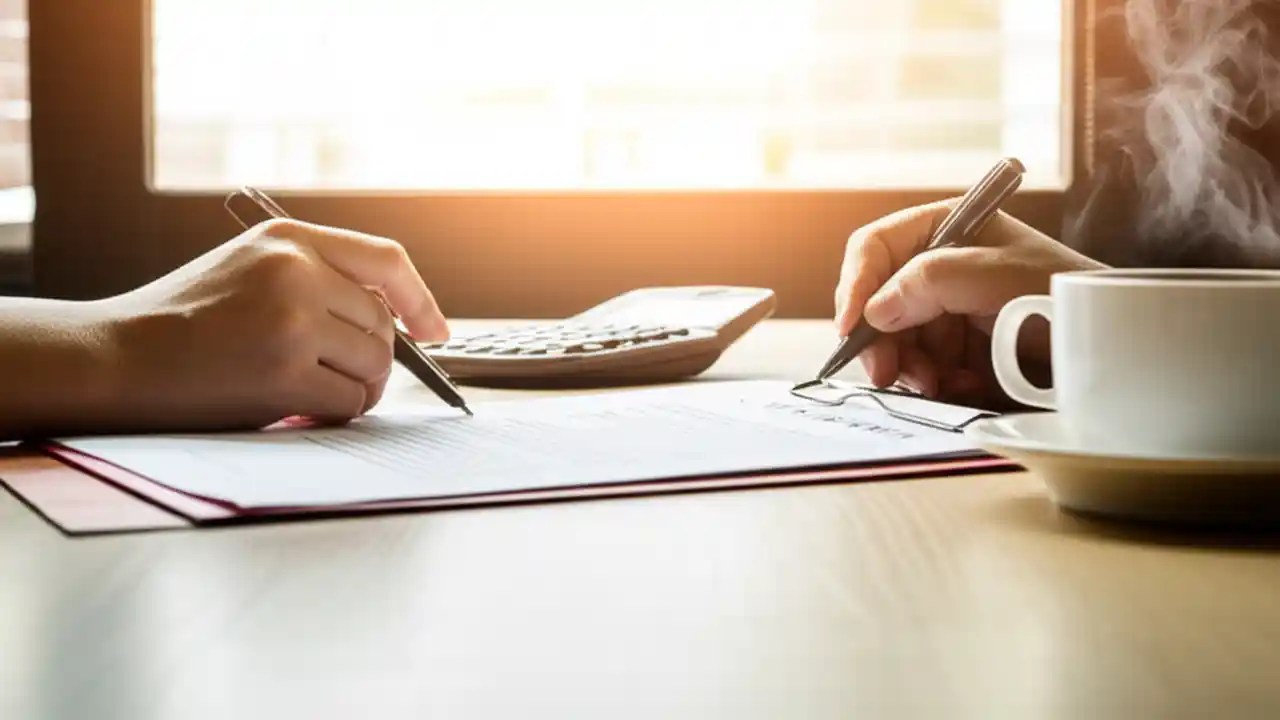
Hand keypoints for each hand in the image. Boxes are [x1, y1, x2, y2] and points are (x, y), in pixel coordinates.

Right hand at [102, 219, 448, 430]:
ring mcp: (291, 321)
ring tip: (310, 391)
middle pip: (384, 324)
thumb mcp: (248, 268)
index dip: (420, 299)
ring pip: (374, 365)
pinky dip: (334, 414)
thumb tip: (399, 323)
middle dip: (372, 359)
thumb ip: (315, 278)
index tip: (435, 330)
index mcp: (288, 238)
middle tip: (334, 378)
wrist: (115, 358)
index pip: (386, 260)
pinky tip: (296, 408)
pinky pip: (350, 402)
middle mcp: (295, 271)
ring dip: (355, 390)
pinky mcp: (283, 373)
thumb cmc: (184, 321)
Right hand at [834, 201, 1104, 407]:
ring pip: (894, 339)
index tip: (852, 327)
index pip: (875, 248)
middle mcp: (938, 264)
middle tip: (889, 375)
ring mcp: (946, 307)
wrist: (1111, 343)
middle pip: (876, 300)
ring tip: (938, 384)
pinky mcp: (956, 346)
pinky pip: (921, 365)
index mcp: (944, 227)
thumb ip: (931, 282)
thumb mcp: (999, 278)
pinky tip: (962, 384)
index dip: (856, 285)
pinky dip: (934, 381)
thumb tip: (873, 309)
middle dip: (882, 339)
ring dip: (909, 367)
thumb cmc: (1065, 294)